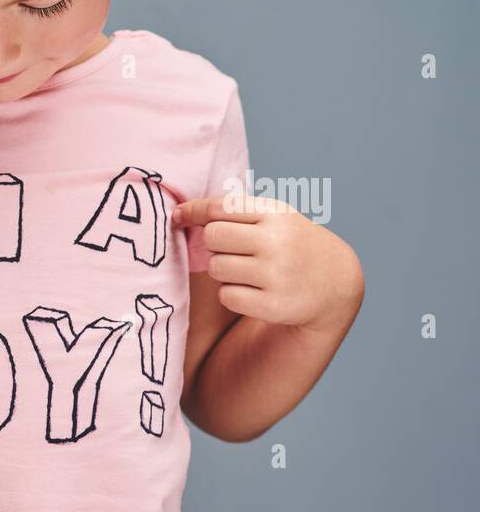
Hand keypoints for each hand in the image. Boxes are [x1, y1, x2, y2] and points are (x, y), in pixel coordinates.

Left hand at [174, 195, 362, 332]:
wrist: (335, 283)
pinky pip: (226, 296)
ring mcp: (276, 274)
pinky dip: (232, 294)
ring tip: (247, 270)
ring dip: (223, 270)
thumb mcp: (276, 217)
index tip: (178, 216)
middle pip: (212, 237)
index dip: (193, 211)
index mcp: (276, 213)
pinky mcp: (272, 305)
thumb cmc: (292, 244)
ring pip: (217, 267)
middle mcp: (277, 241)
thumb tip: (181, 212)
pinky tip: (253, 290)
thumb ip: (235, 211)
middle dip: (213, 244)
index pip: (221, 206)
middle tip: (230, 249)